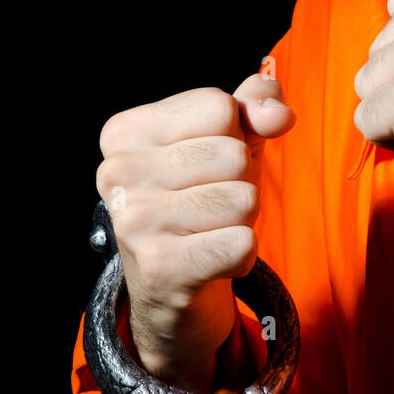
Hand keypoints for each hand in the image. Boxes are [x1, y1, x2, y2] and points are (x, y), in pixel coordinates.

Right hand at [96, 73, 295, 393]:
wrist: (171, 289)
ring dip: (242, 220)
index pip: (219, 107)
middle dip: (240, 182)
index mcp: (123, 133)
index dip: (234, 135)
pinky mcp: (161, 269)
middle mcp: (117, 173)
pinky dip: (242, 255)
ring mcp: (134, 223)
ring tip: (208, 232)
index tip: (206, 165)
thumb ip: (256, 103)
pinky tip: (211, 261)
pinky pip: (244, 244)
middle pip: (233, 154)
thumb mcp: (228, 138)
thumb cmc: (200, 198)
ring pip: (243, 199)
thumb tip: (277, 113)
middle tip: (209, 206)